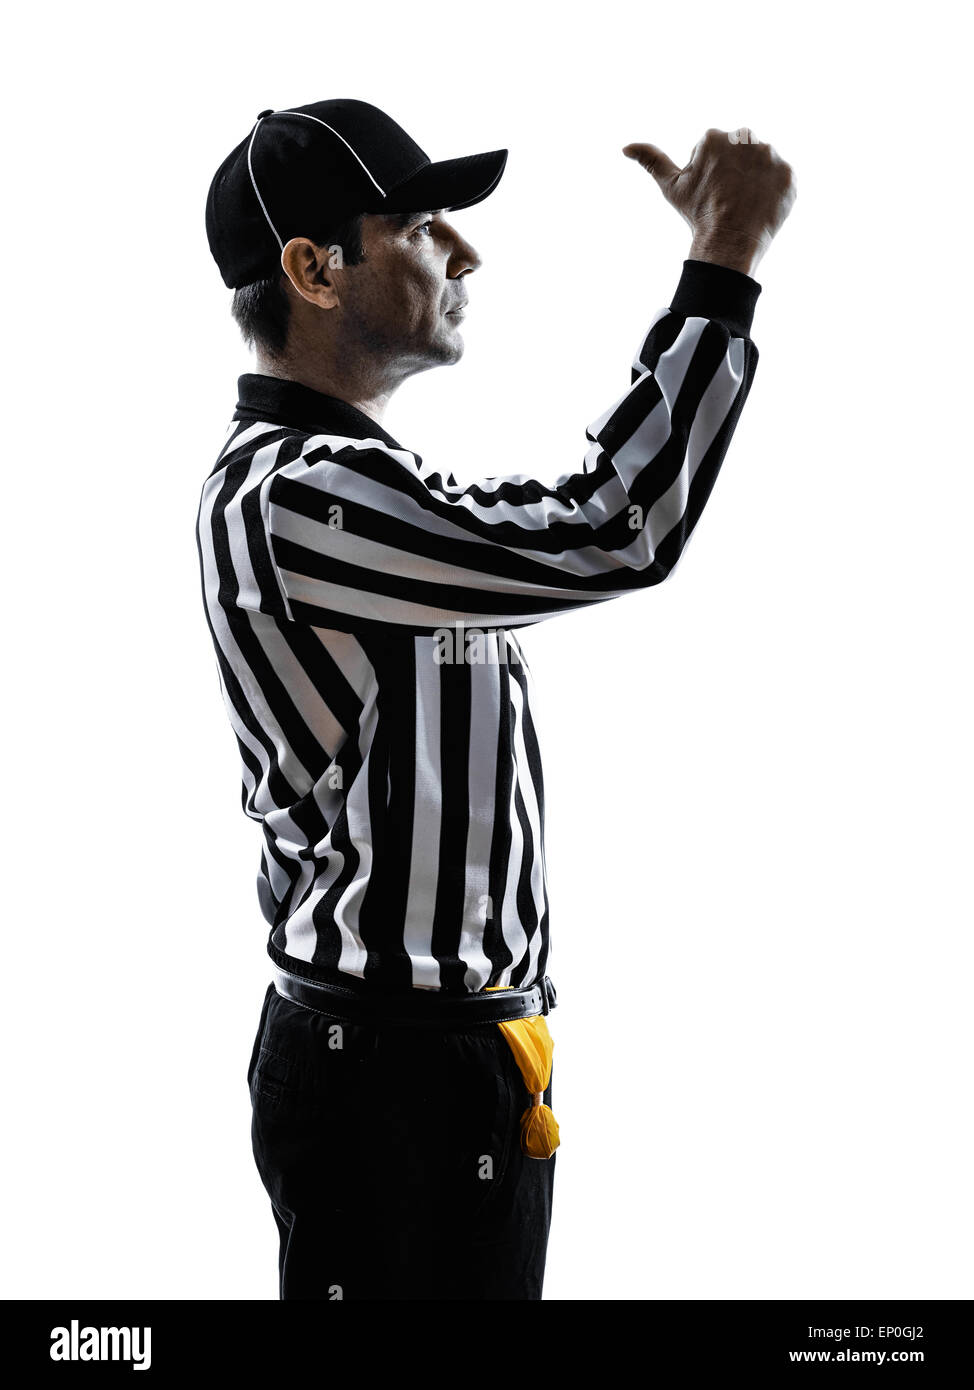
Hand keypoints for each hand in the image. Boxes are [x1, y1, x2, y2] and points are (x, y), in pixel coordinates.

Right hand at [623, 127, 796, 275]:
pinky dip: (773, 193)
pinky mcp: (788, 174)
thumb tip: (625, 147)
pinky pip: (782, 180)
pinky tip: (760, 207)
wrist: (727, 242)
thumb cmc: (697, 215)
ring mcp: (771, 156)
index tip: (710, 192)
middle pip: (742, 152)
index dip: (713, 174)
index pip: (718, 150)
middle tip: (727, 199)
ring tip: (744, 203)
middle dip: (736, 172)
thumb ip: (651, 160)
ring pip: (762, 165)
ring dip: (756, 181)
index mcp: (715, 136)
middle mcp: (745, 138)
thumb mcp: (671, 186)